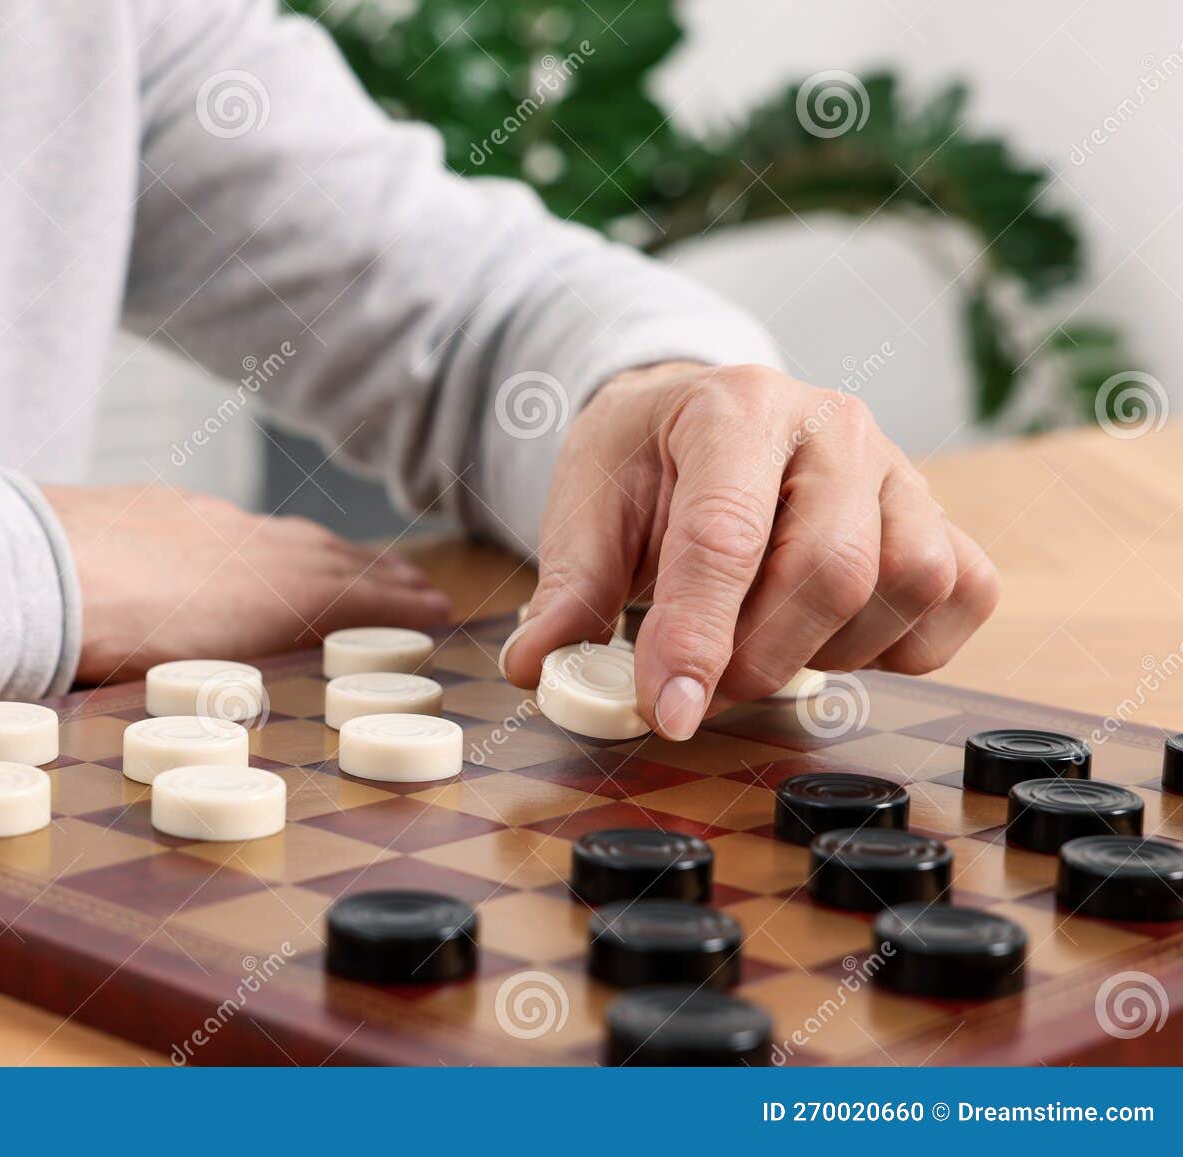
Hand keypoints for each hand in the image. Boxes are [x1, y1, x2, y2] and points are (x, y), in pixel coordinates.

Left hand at [44, 483, 450, 683]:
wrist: (35, 570)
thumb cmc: (110, 643)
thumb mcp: (195, 682)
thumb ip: (241, 678)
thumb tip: (255, 696)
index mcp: (280, 595)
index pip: (362, 598)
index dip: (406, 608)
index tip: (441, 611)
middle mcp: (260, 548)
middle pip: (340, 558)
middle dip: (386, 575)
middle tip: (419, 586)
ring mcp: (213, 521)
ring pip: (293, 535)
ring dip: (333, 553)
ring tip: (353, 564)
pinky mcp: (166, 504)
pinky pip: (239, 523)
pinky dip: (267, 540)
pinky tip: (252, 549)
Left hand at [501, 362, 1000, 738]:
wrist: (697, 417)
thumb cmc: (644, 464)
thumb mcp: (586, 508)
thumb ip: (569, 589)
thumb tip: (536, 666)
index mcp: (734, 408)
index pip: (725, 536)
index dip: (695, 638)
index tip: (665, 710)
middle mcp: (833, 426)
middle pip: (831, 569)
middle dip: (758, 657)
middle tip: (702, 685)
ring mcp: (900, 468)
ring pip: (909, 585)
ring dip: (831, 649)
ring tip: (764, 641)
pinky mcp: (940, 514)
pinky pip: (963, 594)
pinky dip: (904, 643)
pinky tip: (832, 636)